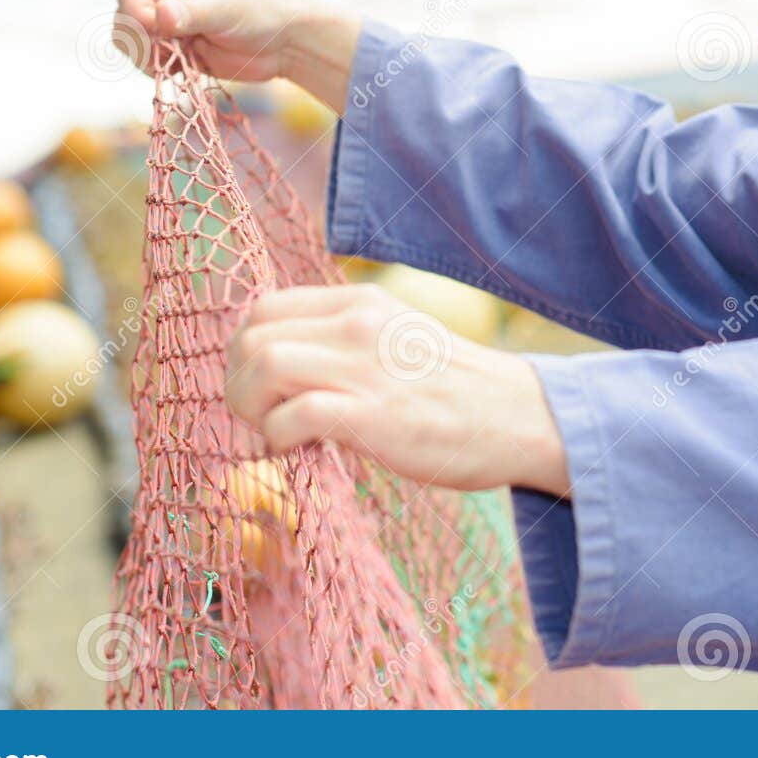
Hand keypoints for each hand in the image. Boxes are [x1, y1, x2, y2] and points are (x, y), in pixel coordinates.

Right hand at [114, 0, 362, 110]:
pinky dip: (160, 70)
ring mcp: (170, 24)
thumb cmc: (260, 11)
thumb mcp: (224, 8)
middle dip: (139, 38)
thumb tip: (160, 16)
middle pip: (125, 18)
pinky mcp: (178, 50)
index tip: (154, 29)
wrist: (286, 43)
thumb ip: (190, 13)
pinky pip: (151, 63)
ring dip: (148, 57)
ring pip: (134, 44)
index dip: (134, 12)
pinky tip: (185, 70)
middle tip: (163, 52)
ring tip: (177, 62)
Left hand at [225, 284, 570, 496]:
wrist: (518, 417)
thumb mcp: (395, 339)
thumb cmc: (455, 390)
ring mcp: (363, 367)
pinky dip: (276, 440)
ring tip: (275, 435)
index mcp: (358, 303)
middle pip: (251, 337)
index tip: (262, 388)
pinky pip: (291, 417)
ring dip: (252, 409)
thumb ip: (344, 341)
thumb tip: (280, 367)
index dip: (244, 352)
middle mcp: (355, 323)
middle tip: (263, 419)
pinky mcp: (372, 414)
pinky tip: (296, 454)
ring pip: (262, 367)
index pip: (262, 309)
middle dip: (239, 384)